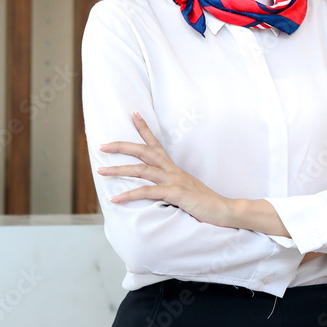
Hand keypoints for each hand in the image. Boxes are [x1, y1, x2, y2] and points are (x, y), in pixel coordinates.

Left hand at [98, 112, 232, 226]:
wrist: (224, 210)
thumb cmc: (204, 203)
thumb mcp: (185, 191)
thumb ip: (170, 187)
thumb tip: (154, 190)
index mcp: (174, 169)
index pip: (156, 144)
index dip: (145, 129)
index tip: (133, 115)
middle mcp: (173, 171)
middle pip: (145, 152)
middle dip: (122, 147)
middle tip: (102, 145)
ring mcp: (174, 180)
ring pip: (142, 170)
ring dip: (119, 169)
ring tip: (101, 171)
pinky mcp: (176, 193)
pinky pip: (148, 191)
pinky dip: (130, 194)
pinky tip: (116, 198)